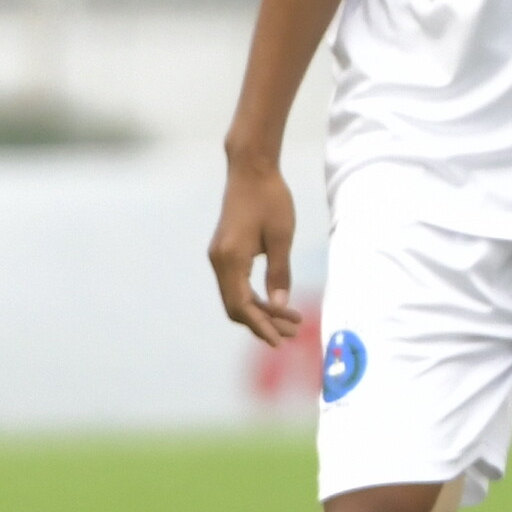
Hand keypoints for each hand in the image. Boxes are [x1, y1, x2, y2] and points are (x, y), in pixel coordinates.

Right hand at [208, 158, 304, 344]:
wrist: (251, 171)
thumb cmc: (271, 200)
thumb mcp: (282, 237)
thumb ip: (280, 273)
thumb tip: (280, 306)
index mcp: (230, 259)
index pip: (242, 305)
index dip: (261, 325)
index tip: (281, 340)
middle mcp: (219, 261)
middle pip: (235, 306)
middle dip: (262, 323)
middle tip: (292, 333)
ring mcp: (219, 257)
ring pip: (235, 297)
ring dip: (259, 312)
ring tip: (289, 322)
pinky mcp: (224, 252)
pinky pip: (236, 285)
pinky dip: (253, 298)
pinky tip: (275, 303)